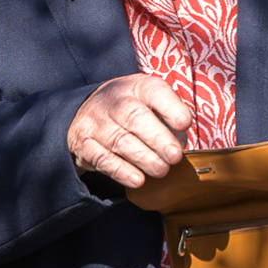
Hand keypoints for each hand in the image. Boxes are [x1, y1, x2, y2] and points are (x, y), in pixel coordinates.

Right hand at [67, 74, 192, 188]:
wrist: (90, 110)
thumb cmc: (132, 111)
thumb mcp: (152, 104)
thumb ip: (169, 120)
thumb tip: (179, 143)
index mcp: (138, 87)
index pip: (154, 91)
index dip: (171, 108)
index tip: (184, 124)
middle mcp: (114, 100)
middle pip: (135, 117)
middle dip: (158, 138)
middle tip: (174, 156)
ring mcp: (95, 121)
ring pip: (119, 140)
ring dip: (143, 158)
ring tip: (161, 170)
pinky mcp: (83, 142)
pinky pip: (102, 158)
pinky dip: (121, 171)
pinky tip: (137, 179)